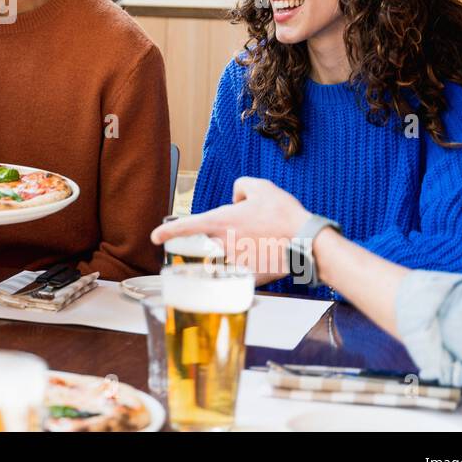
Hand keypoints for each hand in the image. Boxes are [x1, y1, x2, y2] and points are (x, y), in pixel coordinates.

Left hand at [149, 176, 309, 283]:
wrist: (306, 242)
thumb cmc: (283, 214)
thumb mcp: (261, 187)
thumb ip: (241, 186)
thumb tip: (236, 198)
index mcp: (220, 221)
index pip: (186, 226)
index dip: (167, 231)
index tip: (154, 237)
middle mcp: (221, 243)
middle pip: (207, 243)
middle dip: (217, 238)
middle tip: (246, 232)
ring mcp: (232, 262)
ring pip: (223, 257)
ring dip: (235, 251)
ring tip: (259, 243)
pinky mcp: (246, 276)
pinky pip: (240, 270)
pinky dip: (250, 264)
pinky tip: (266, 256)